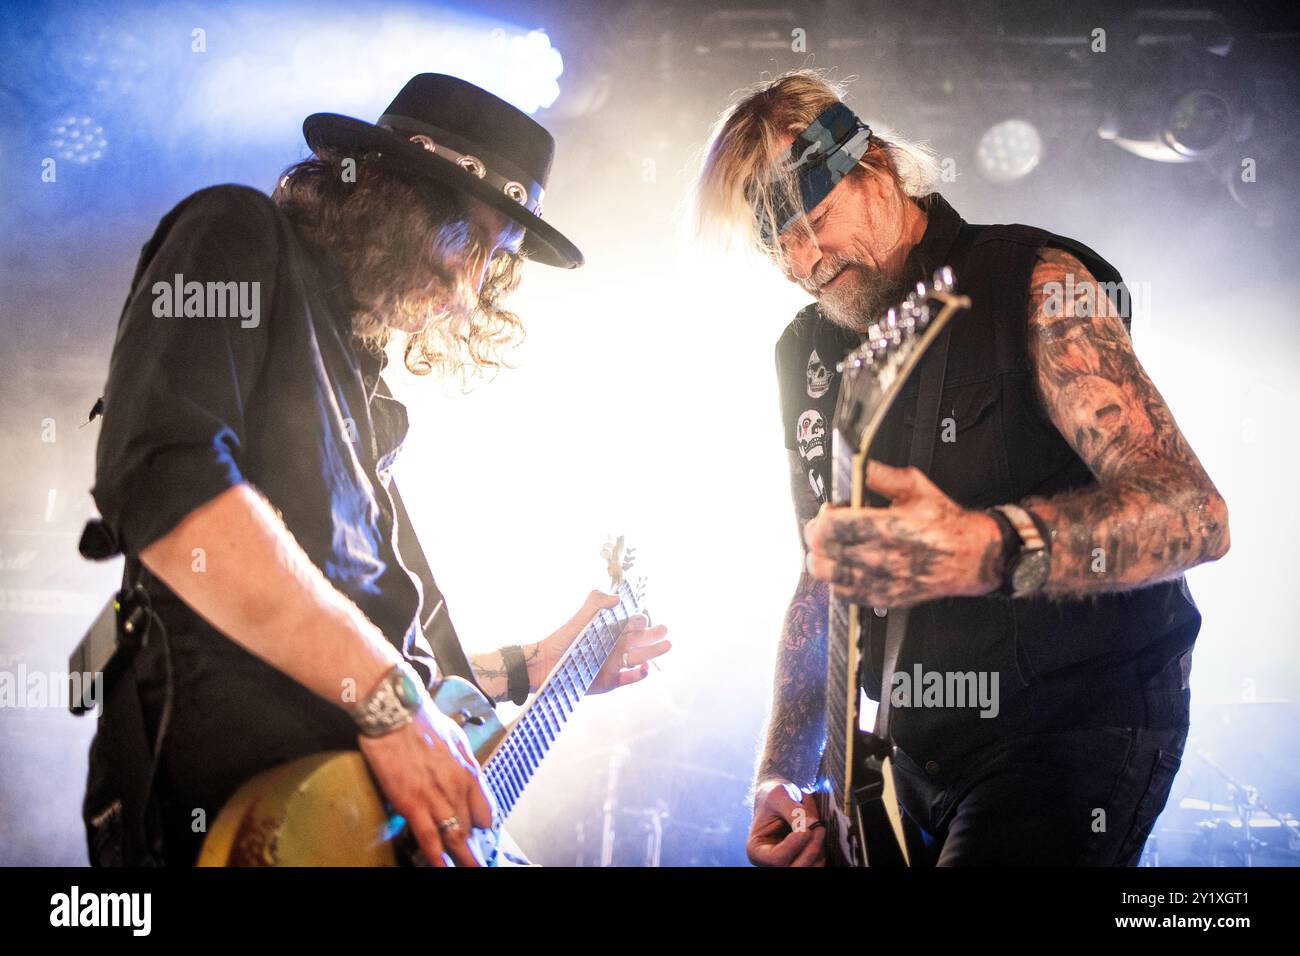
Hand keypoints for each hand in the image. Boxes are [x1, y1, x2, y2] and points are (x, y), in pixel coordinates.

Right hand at [358, 701, 494, 866]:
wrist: (397, 714)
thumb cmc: (424, 721)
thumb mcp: (456, 739)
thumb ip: (463, 764)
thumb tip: (466, 777)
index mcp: (470, 772)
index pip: (486, 811)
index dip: (483, 826)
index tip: (480, 834)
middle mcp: (458, 788)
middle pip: (470, 828)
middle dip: (473, 847)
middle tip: (474, 860)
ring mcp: (436, 798)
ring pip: (454, 837)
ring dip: (462, 858)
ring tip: (468, 869)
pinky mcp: (412, 804)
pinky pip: (428, 838)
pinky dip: (436, 858)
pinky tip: (442, 868)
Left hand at [533, 590, 670, 694]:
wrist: (545, 665)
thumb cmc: (563, 639)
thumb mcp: (580, 618)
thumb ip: (596, 603)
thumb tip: (618, 597)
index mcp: (611, 630)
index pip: (632, 623)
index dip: (639, 620)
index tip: (641, 619)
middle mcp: (615, 647)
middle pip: (641, 640)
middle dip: (654, 635)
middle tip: (664, 630)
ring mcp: (614, 664)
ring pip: (640, 658)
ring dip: (653, 652)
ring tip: (667, 645)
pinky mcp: (610, 681)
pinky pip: (630, 678)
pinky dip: (639, 674)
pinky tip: (645, 667)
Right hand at [747, 779, 824, 866]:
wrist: (779, 800)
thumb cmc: (774, 798)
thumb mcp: (779, 796)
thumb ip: (794, 811)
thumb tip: (812, 826)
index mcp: (757, 850)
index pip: (777, 858)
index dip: (794, 845)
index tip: (807, 827)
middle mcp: (770, 863)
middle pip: (794, 868)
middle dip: (811, 849)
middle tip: (819, 827)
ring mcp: (787, 864)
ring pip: (809, 868)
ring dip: (818, 849)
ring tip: (818, 827)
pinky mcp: (802, 862)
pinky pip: (817, 866)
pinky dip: (822, 852)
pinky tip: (818, 835)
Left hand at [803, 461, 1001, 607]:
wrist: (971, 556)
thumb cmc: (945, 523)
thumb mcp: (916, 487)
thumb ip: (880, 474)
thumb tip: (855, 464)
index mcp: (887, 528)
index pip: (831, 527)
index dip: (822, 515)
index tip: (830, 508)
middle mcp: (880, 559)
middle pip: (821, 552)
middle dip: (817, 534)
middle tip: (826, 526)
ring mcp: (880, 582)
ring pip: (826, 575)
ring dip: (822, 557)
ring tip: (832, 546)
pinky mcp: (883, 598)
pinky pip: (843, 593)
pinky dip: (837, 578)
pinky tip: (845, 565)